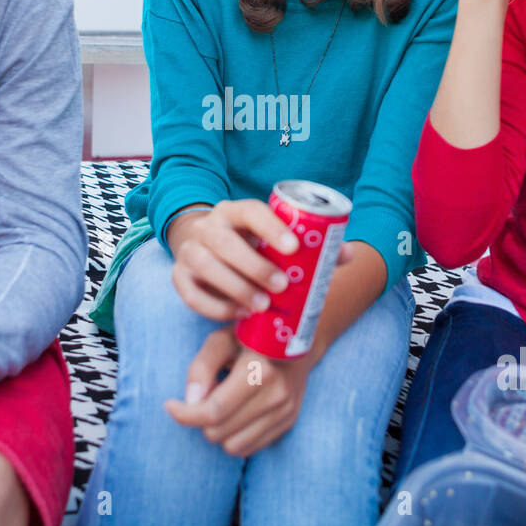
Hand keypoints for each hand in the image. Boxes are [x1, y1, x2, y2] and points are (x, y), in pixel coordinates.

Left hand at [163, 326, 314, 456]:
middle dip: (202, 419)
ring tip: (223, 403)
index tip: (170, 405)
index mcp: (259, 370)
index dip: (184, 414)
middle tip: (206, 395)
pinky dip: (235, 435)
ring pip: (232, 447)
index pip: (214, 410)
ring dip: (219, 430)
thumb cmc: (250, 336)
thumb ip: (201, 367)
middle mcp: (276, 395)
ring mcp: (285, 411)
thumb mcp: (221, 340)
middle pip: (218, 432)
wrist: (295, 338)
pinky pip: (250, 448)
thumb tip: (191, 401)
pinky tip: (238, 411)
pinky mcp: (289, 422)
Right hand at [166, 199, 353, 320]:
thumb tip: (346, 253)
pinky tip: (240, 314)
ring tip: (261, 306)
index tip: (294, 248)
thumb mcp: (275, 238)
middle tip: (281, 286)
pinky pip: (191, 294)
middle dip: (253, 265)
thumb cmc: (252, 244)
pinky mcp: (179, 277)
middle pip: (224, 241)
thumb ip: (311, 245)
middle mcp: (208, 226)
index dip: (272, 228)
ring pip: (204, 265)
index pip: (251, 211)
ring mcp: (189, 251)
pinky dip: (216, 307)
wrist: (205, 245)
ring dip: (235, 287)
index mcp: (235, 210)